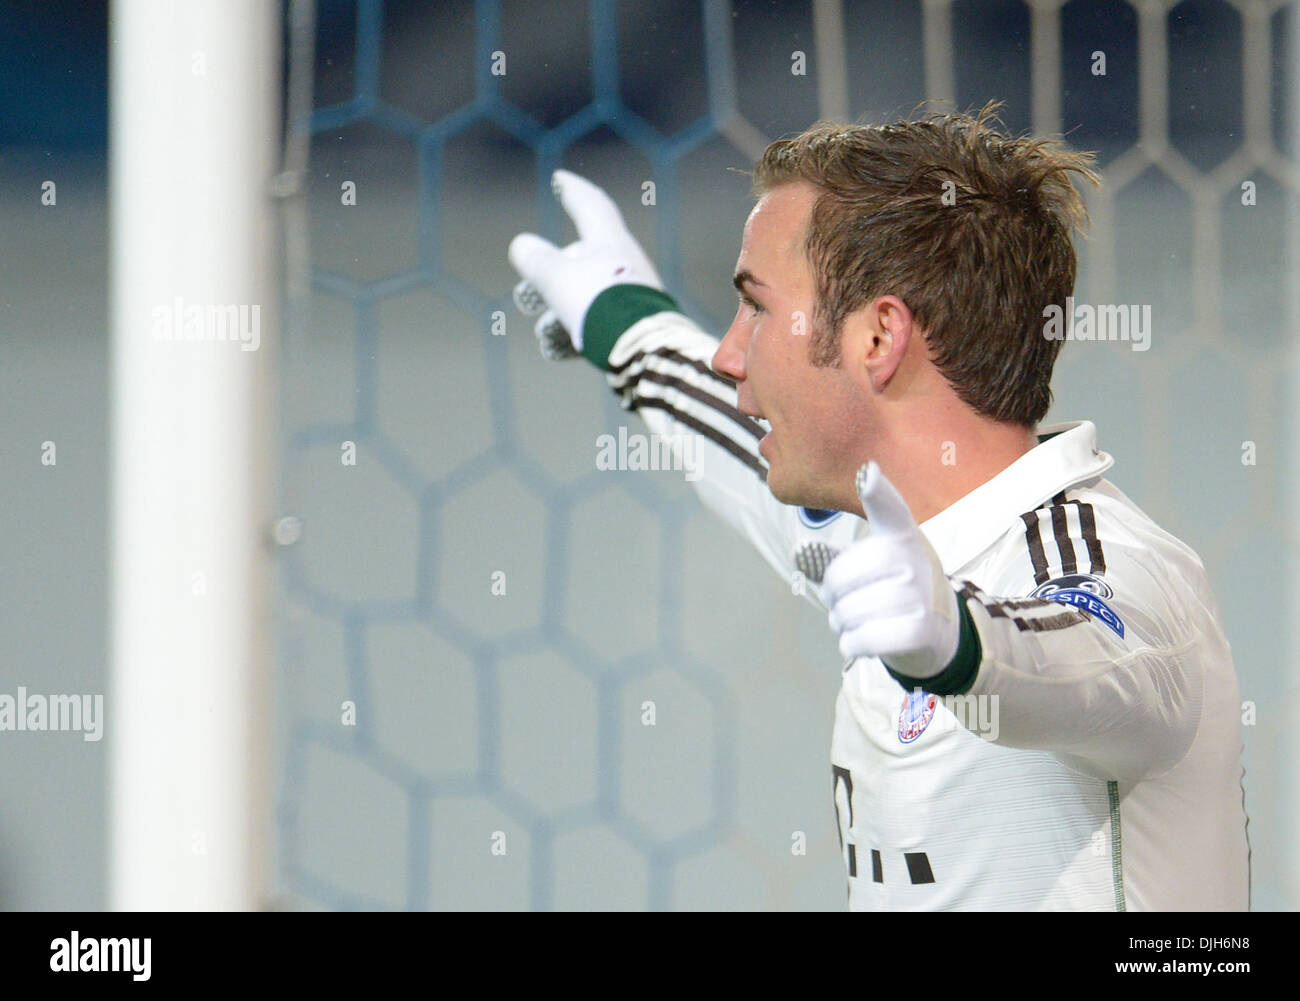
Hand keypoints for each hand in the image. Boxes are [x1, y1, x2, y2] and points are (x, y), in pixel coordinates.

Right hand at [508, 169, 663, 358]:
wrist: (642, 347)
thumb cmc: (596, 304)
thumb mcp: (556, 278)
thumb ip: (536, 259)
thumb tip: (522, 245)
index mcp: (609, 240)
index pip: (590, 204)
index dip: (573, 190)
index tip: (560, 179)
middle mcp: (624, 263)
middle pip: (580, 261)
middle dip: (548, 281)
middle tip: (525, 297)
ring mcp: (632, 293)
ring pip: (586, 297)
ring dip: (558, 314)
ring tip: (544, 334)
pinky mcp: (635, 323)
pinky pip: (599, 322)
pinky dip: (576, 333)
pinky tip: (559, 351)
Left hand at [819, 462, 959, 678]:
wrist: (936, 631)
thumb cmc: (890, 589)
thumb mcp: (869, 564)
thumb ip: (833, 557)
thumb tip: (800, 553)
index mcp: (899, 534)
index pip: (888, 508)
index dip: (877, 491)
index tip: (867, 473)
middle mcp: (912, 558)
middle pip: (841, 576)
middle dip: (831, 595)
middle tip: (843, 600)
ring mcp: (920, 593)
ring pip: (847, 612)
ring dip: (841, 623)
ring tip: (857, 620)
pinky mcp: (921, 628)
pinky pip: (862, 639)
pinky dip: (852, 645)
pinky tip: (863, 640)